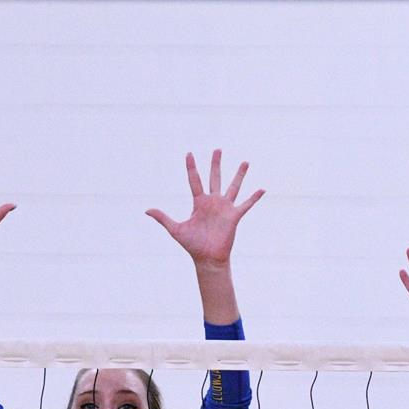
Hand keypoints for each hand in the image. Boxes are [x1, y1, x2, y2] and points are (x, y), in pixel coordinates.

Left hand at [147, 149, 262, 266]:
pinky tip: (262, 189)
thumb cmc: (192, 245)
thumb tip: (146, 210)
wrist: (207, 258)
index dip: (191, 167)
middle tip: (217, 149)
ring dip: (239, 175)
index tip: (189, 153)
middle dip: (216, 163)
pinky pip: (246, 205)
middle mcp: (212, 202)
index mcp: (199, 203)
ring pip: (233, 187)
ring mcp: (224, 208)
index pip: (194, 180)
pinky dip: (254, 197)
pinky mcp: (234, 216)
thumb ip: (163, 218)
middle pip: (214, 178)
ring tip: (245, 162)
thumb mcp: (176, 229)